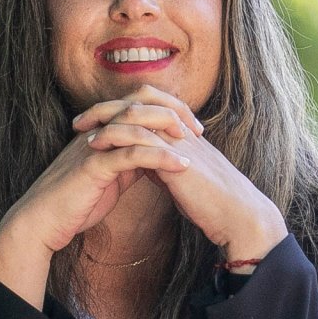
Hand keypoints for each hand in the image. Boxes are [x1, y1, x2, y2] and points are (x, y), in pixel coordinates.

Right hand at [0, 102, 191, 306]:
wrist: (42, 222)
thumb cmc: (74, 202)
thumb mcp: (109, 178)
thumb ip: (129, 163)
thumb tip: (153, 158)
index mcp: (103, 130)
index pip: (140, 104)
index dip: (168, 109)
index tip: (192, 127)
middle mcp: (99, 130)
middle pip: (141, 103)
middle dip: (174, 111)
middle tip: (198, 130)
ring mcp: (95, 145)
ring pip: (138, 123)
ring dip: (170, 131)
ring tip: (194, 144)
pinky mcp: (93, 165)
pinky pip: (132, 154)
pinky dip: (160, 157)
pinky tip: (181, 166)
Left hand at [70, 85, 289, 259]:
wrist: (237, 216)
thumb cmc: (213, 203)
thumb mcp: (183, 179)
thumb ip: (164, 166)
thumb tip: (145, 165)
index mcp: (182, 134)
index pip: (147, 109)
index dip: (120, 111)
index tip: (94, 122)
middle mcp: (180, 131)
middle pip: (139, 103)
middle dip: (107, 108)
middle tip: (80, 119)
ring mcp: (178, 141)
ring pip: (137, 114)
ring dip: (106, 118)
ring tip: (81, 129)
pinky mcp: (175, 157)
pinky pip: (140, 137)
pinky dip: (115, 138)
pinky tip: (96, 147)